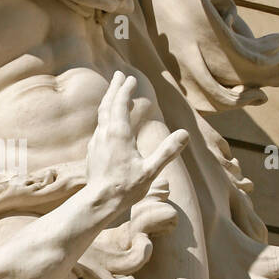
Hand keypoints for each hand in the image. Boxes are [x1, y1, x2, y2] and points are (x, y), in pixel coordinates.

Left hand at [85, 71, 187, 212]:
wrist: (98, 203)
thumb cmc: (125, 188)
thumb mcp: (151, 170)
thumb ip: (167, 151)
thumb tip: (185, 134)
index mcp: (118, 133)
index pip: (120, 104)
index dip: (125, 89)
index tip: (130, 78)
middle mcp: (104, 134)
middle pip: (107, 104)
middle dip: (114, 88)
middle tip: (118, 75)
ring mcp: (96, 142)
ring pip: (102, 116)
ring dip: (109, 102)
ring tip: (117, 95)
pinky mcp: (93, 152)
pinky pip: (100, 127)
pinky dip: (107, 117)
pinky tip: (112, 123)